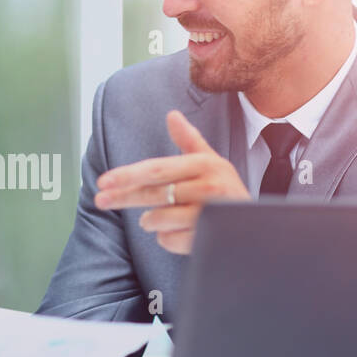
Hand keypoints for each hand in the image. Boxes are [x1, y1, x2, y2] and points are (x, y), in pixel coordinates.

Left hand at [94, 110, 248, 253]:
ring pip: (158, 219)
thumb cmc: (226, 192)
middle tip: (100, 201)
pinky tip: (177, 234)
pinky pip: (168, 241)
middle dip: (123, 197)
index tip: (102, 182)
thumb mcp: (211, 163)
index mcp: (205, 165)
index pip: (157, 170)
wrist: (256, 226)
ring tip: (155, 219)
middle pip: (153, 193)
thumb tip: (171, 115)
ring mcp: (210, 214)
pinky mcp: (208, 238)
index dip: (127, 175)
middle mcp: (209, 186)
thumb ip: (189, 141)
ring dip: (150, 221)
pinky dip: (166, 239)